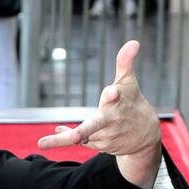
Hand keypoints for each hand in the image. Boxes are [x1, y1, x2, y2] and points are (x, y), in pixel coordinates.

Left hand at [37, 39, 161, 188]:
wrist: (145, 136)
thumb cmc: (133, 103)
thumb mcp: (129, 82)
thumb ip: (125, 63)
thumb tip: (134, 41)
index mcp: (118, 102)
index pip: (114, 96)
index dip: (112, 94)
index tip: (112, 92)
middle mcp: (111, 121)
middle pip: (91, 127)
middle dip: (77, 134)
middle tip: (71, 137)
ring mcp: (106, 136)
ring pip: (79, 136)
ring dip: (62, 138)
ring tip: (43, 143)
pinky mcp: (100, 147)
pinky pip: (80, 141)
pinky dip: (65, 138)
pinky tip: (54, 136)